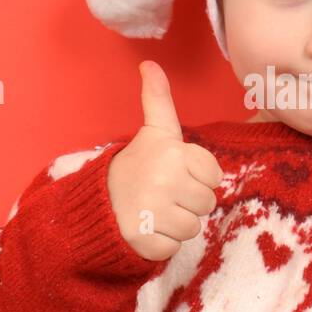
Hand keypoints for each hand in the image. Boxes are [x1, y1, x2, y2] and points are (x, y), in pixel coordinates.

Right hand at [107, 60, 223, 261]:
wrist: (97, 201)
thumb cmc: (138, 165)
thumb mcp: (154, 131)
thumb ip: (158, 98)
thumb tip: (149, 63)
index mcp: (172, 153)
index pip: (214, 177)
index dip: (197, 178)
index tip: (174, 173)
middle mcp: (164, 180)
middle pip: (206, 204)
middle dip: (188, 202)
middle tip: (162, 194)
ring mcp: (152, 211)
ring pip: (193, 228)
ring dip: (176, 224)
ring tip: (154, 211)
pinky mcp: (144, 240)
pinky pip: (173, 248)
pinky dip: (161, 244)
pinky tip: (146, 228)